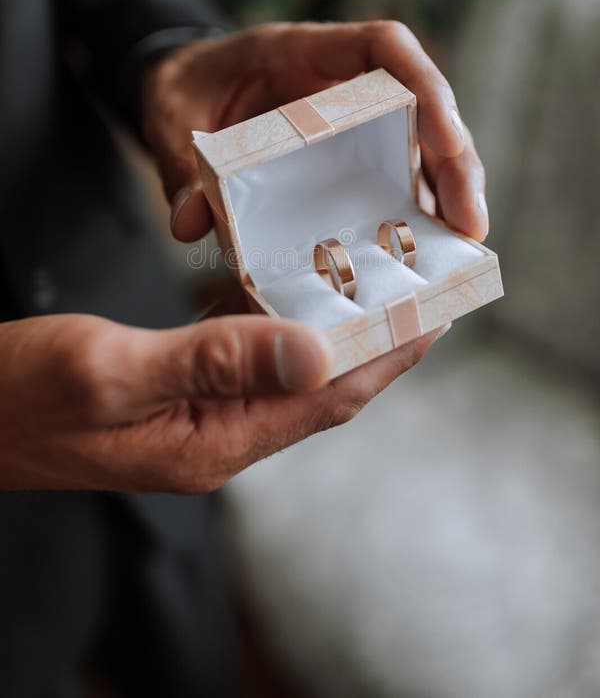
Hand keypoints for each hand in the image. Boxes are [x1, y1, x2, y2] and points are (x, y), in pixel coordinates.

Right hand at [0, 313, 445, 492]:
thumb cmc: (19, 395)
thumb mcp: (110, 369)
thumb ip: (211, 361)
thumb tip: (312, 350)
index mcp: (211, 442)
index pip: (327, 399)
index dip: (388, 356)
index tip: (436, 313)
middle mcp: (216, 440)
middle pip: (321, 391)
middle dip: (378, 344)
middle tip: (422, 291)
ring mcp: (197, 423)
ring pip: (289, 376)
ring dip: (334, 333)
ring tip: (374, 284)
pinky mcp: (177, 401)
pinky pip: (248, 364)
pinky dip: (280, 328)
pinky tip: (288, 293)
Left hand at [143, 21, 487, 242]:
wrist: (178, 90)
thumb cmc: (182, 89)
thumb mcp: (172, 118)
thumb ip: (182, 164)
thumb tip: (192, 223)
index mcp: (303, 50)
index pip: (384, 48)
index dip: (425, 86)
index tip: (448, 138)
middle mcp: (340, 82)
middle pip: (421, 106)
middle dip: (455, 160)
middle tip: (471, 221)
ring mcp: (350, 120)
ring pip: (418, 147)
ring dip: (446, 192)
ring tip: (464, 243)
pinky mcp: (347, 155)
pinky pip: (392, 177)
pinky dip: (413, 211)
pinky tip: (426, 249)